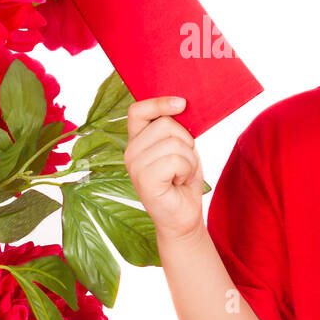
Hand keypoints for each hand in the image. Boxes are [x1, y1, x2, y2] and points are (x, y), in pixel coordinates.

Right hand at [124, 96, 204, 243]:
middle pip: (165, 125)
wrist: (183, 216)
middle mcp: (130, 152)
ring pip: (174, 143)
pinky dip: (186, 170)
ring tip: (181, 174)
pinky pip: (175, 160)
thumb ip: (175, 128)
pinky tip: (179, 182)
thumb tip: (181, 104)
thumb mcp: (181, 147)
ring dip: (189, 160)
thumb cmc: (182, 180)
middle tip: (183, 163)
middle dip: (186, 141)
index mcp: (136, 141)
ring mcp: (135, 167)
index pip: (138, 111)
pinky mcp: (144, 181)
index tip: (182, 103)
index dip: (160, 103)